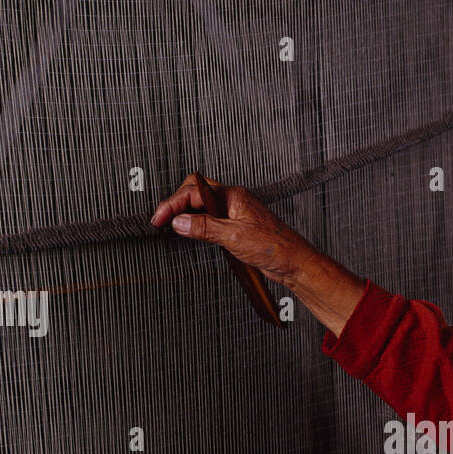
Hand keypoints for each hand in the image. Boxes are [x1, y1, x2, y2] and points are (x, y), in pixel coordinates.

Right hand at [151, 171, 320, 284]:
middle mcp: (233, 200)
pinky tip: (193, 232)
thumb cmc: (274, 247)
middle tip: (161, 219)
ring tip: (171, 225)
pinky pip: (211, 218)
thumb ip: (204, 228)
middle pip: (196, 191)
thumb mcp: (233, 237)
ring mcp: (236, 213)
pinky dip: (197, 222)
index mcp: (233, 196)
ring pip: (203, 205)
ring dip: (186, 212)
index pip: (194, 192)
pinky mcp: (238, 226)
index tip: (159, 218)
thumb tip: (179, 222)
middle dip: (176, 203)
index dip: (173, 204)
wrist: (293, 262)